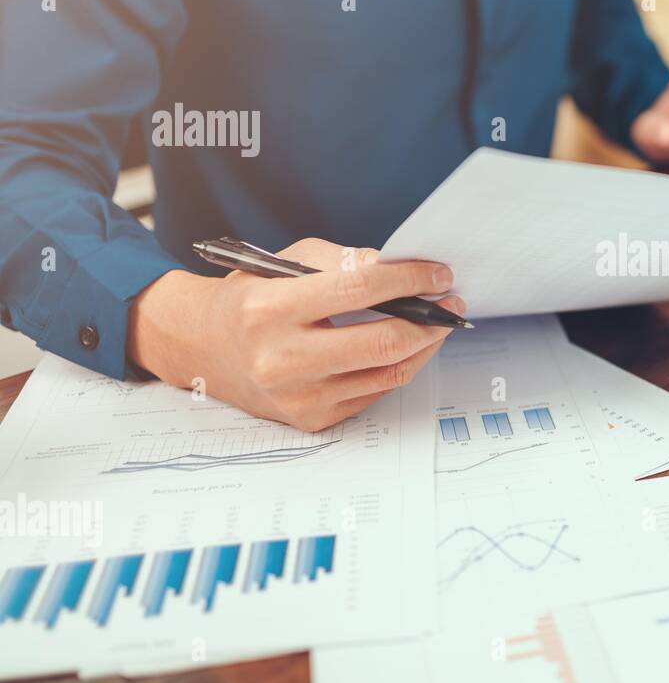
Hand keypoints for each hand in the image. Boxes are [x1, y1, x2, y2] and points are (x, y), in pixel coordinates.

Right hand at [127, 238, 464, 432]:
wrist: (203, 347)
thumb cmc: (251, 297)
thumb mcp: (286, 263)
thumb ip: (344, 263)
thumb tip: (404, 271)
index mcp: (270, 310)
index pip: (359, 290)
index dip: (409, 280)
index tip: (439, 273)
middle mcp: (282, 359)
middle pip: (383, 342)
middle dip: (430, 319)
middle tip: (451, 301)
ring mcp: (298, 397)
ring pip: (389, 373)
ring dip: (425, 345)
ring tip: (438, 322)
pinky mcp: (312, 420)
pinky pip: (375, 392)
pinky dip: (399, 366)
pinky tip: (410, 346)